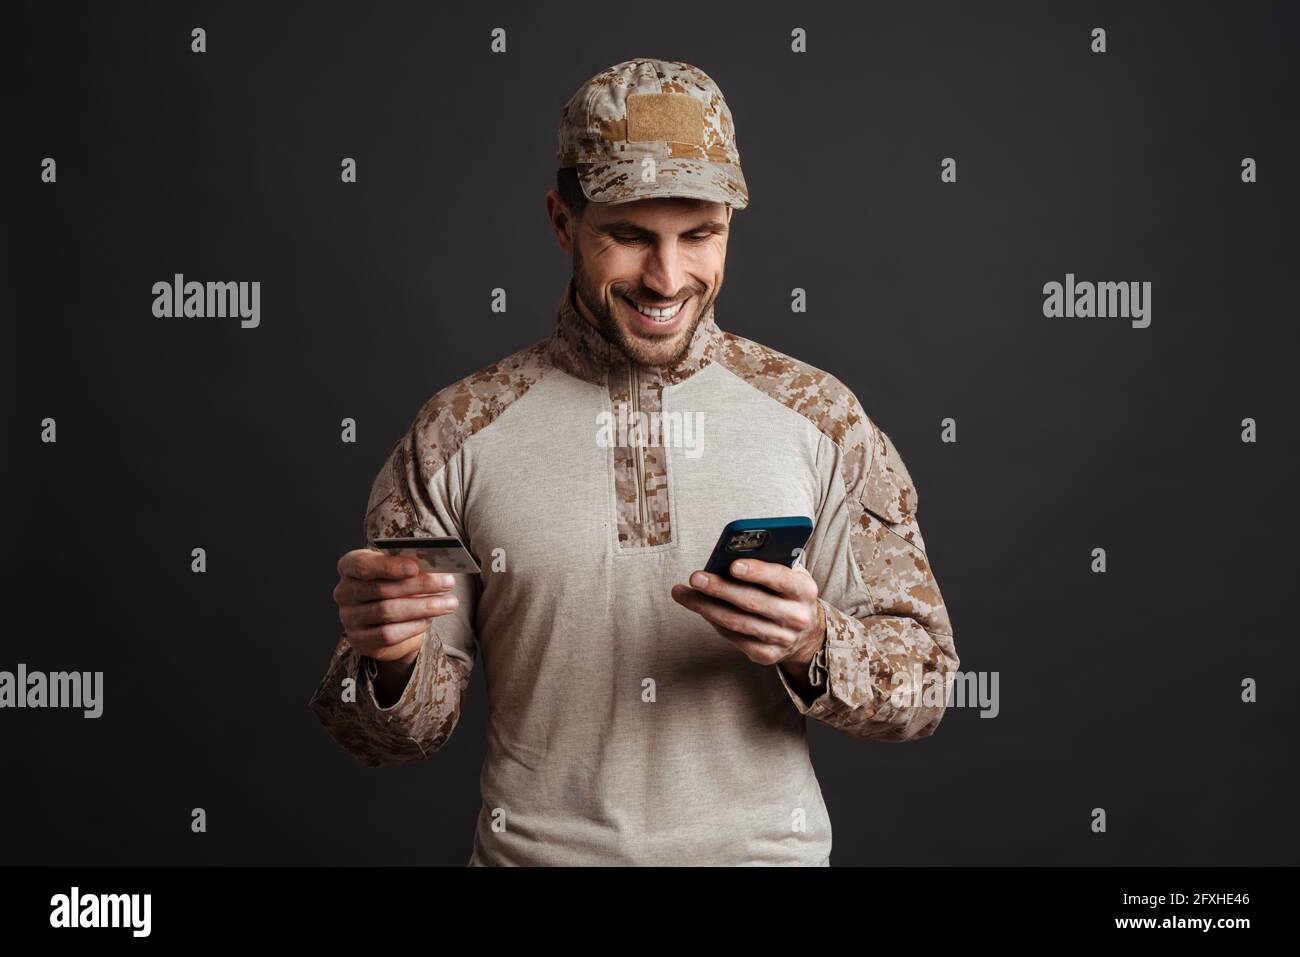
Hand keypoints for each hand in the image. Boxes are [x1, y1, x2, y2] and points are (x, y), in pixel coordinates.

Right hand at [333, 549, 459, 666]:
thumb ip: (411, 566)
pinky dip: (413, 626)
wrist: (388, 617)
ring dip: (424, 607)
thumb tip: (435, 568)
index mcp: (350, 567)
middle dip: (419, 585)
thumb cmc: (395, 583)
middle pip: (382, 589)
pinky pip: (389, 635)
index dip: (388, 566)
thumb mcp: (400, 569)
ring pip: (388, 612)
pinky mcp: (360, 640)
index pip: (363, 565)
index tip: (414, 567)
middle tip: (448, 582)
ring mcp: (349, 618)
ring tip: (449, 603)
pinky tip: (430, 619)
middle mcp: (344, 592)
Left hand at [670, 558, 825, 671]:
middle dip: (720, 589)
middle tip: (695, 577)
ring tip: (684, 593)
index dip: (757, 572)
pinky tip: (700, 608)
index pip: (781, 579)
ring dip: (706, 607)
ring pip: (737, 622)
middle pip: (752, 602)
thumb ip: (769, 562)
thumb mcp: (789, 574)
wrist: (807, 632)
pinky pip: (734, 638)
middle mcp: (797, 617)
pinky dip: (714, 622)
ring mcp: (783, 639)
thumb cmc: (787, 592)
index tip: (732, 564)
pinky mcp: (768, 656)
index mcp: (805, 590)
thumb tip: (728, 557)